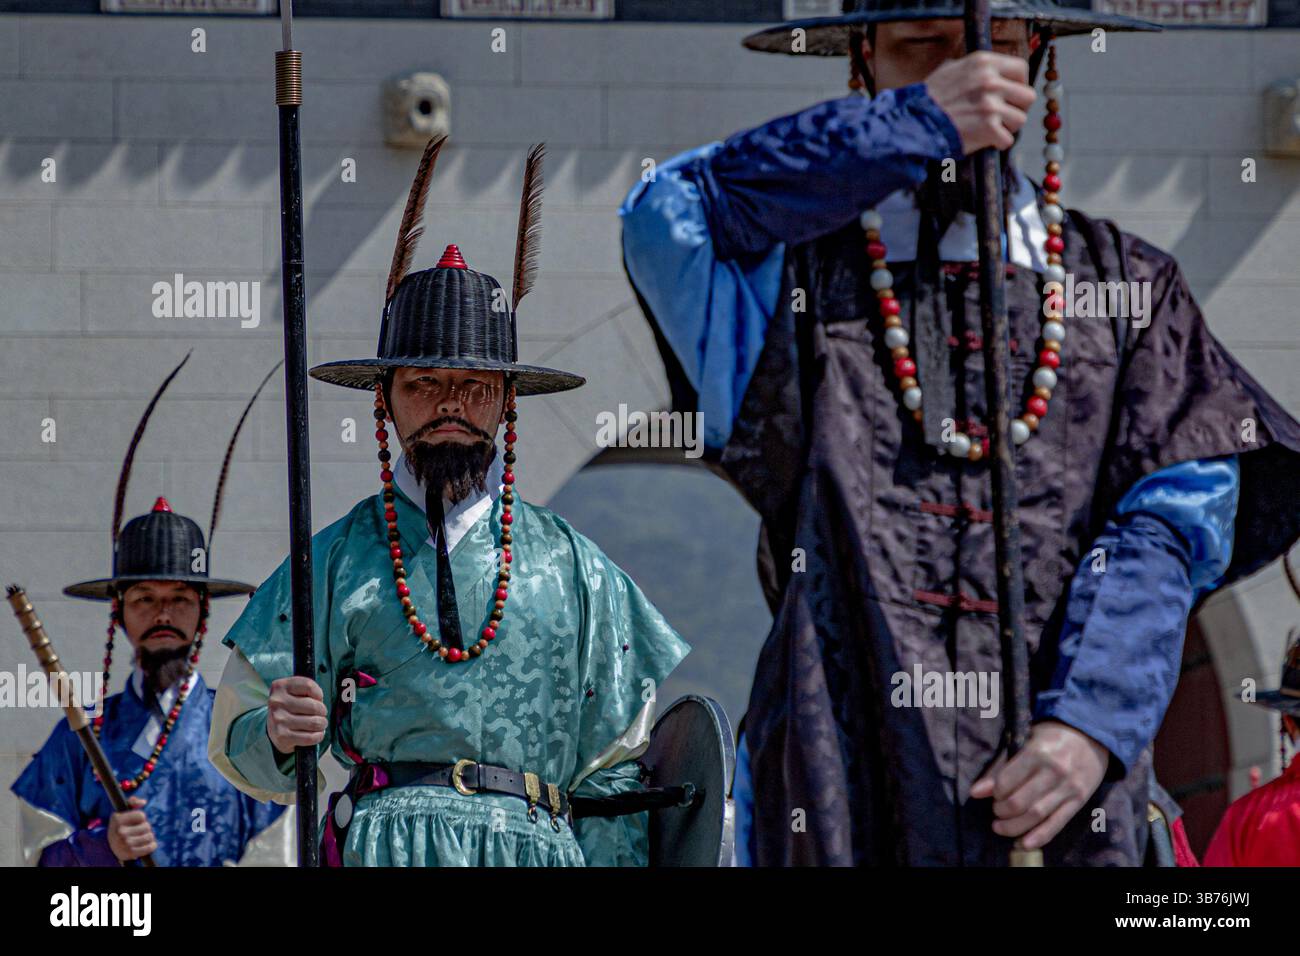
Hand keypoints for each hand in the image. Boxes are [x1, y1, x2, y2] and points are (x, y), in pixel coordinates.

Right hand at [107, 796, 156, 862]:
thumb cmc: (121, 826)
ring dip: (148, 836)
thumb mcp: (123, 812)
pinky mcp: (131, 853)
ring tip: (141, 837)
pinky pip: (151, 847)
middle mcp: (120, 831)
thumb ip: (132, 801)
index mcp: (118, 819)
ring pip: (150, 836)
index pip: (141, 815)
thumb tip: (143, 802)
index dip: (140, 818)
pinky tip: (145, 844)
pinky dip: (151, 845)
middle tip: (137, 830)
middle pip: (147, 826)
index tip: (134, 821)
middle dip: (145, 827)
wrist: (111, 847)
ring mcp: (125, 843)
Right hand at [266, 676, 326, 752]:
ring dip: (322, 724)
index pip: (308, 685)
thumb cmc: (290, 708)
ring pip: (314, 722)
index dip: (319, 693)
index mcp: (280, 686)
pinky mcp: (282, 736)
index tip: (318, 698)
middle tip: (321, 714)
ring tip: (320, 723)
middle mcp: (277, 702)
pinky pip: (310, 737)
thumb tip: (324, 699)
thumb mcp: (293, 692)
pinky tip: (317, 734)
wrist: (273, 729)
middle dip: (322, 711)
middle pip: (314, 706)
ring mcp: (279, 720)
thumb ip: (307, 689)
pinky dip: (318, 736)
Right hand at [923, 51, 1036, 153]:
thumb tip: (989, 70)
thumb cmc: (929, 98)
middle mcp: (991, 80)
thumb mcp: (950, 69)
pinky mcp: (988, 127)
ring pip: (1020, 119)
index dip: (1019, 83)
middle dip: (1016, 108)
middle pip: (1027, 96)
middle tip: (1002, 116)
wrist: (914, 121)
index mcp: (984, 62)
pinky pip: (1007, 140)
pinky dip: (997, 144)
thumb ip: (974, 69)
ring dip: (1007, 128)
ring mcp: (990, 104)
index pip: (1021, 68)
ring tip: (990, 129)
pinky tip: (984, 140)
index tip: (1011, 94)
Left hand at [970, 720, 1108, 850]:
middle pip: (1020, 802)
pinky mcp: (1079, 801)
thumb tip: (976, 792)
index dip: (994, 793)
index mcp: (1037, 752)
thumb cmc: (1051, 738)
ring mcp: (1069, 788)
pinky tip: (1023, 843)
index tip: (992, 795)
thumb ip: (1002, 767)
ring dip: (1014, 827)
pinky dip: (1039, 837)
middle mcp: (1055, 771)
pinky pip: (1057, 824)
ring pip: (1036, 815)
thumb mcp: (1025, 742)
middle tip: (996, 812)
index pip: (1007, 781)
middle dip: (1002, 812)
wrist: (1091, 736)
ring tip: (1001, 827)